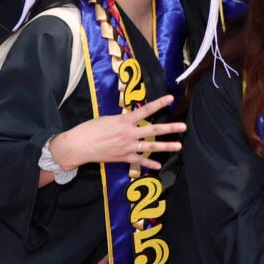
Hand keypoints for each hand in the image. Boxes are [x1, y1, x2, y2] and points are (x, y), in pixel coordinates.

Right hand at [50, 93, 185, 170]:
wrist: (79, 145)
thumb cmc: (90, 129)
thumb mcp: (108, 119)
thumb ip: (122, 120)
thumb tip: (130, 121)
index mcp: (124, 120)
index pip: (145, 110)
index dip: (159, 103)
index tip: (171, 98)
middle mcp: (129, 133)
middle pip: (153, 130)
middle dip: (170, 128)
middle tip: (183, 126)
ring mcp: (128, 147)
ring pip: (150, 147)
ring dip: (165, 146)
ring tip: (178, 146)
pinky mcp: (123, 157)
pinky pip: (139, 160)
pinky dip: (149, 163)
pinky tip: (158, 165)